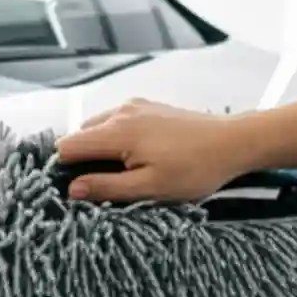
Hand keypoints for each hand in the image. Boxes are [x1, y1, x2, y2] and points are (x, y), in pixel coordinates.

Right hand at [55, 98, 255, 201]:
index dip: (63, 168)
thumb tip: (72, 190)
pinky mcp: (149, 107)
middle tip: (101, 186)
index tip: (74, 189)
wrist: (233, 142)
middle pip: (80, 135)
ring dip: (99, 149)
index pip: (67, 146)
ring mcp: (135, 106)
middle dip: (82, 160)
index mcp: (117, 132)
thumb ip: (107, 187)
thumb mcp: (149, 188)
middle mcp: (121, 112)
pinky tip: (136, 157)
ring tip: (121, 173)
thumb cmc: (195, 169)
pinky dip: (116, 139)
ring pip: (99, 128)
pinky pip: (118, 122)